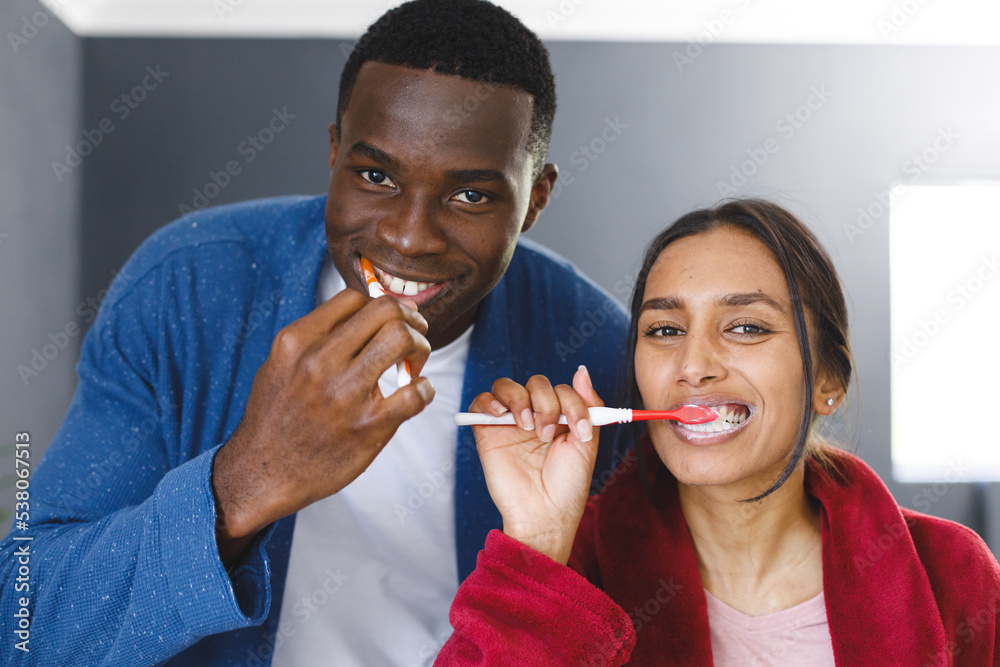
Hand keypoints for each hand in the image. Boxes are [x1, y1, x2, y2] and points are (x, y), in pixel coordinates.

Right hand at [211, 289, 434, 565]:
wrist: (262, 473)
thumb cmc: (275, 419)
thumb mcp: (280, 364)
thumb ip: (316, 339)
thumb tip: (362, 317)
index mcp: (297, 341)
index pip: (354, 298)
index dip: (380, 304)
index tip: (391, 318)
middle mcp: (320, 361)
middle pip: (385, 310)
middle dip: (410, 317)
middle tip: (416, 333)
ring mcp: (345, 393)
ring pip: (402, 338)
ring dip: (421, 346)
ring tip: (416, 361)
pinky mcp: (368, 425)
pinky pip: (415, 392)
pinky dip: (426, 388)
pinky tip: (419, 392)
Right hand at [471, 366, 601, 564]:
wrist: (543, 514)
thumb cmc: (567, 486)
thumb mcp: (586, 443)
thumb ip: (586, 404)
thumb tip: (581, 370)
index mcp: (559, 417)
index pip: (562, 389)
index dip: (573, 403)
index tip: (580, 431)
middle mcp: (534, 415)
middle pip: (536, 383)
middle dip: (546, 403)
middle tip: (546, 434)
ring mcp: (509, 423)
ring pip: (507, 386)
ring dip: (519, 400)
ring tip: (526, 426)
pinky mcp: (487, 431)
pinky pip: (481, 401)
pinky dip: (489, 402)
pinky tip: (501, 416)